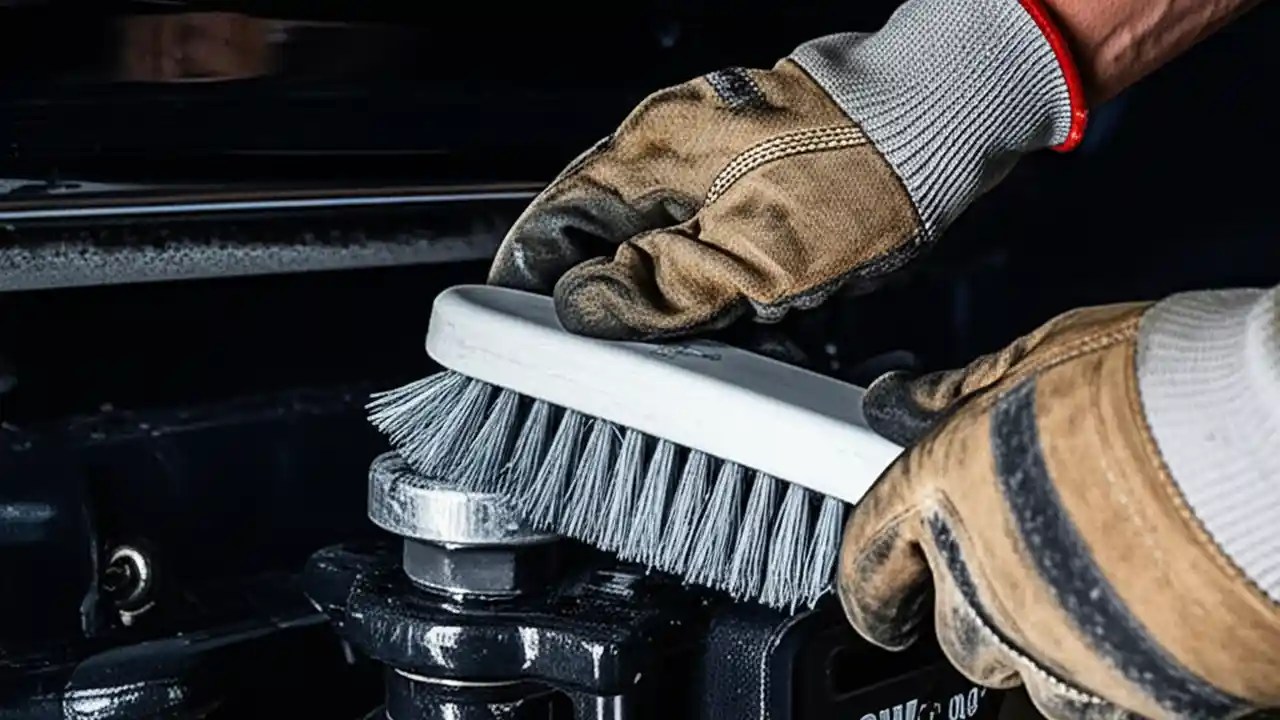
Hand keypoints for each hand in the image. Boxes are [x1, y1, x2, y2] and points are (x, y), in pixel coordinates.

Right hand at [489, 0, 1086, 340]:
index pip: (552, 225)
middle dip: (615, 310)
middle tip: (641, 364)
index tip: (527, 343)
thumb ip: (664, 289)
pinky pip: (707, 250)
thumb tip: (582, 310)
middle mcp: (665, 157)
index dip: (533, 287)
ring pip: (656, 254)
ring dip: (675, 310)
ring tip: (724, 347)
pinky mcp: (747, 185)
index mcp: (647, 158)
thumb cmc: (860, 173)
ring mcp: (706, 168)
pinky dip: (721, 293)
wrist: (940, 123)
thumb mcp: (758, 252)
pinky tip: (762, 322)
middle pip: (601, 246)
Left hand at [846, 294, 1279, 718]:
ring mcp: (1060, 644)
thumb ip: (960, 392)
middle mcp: (986, 579)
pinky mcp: (1136, 690)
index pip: (865, 562)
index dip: (869, 583)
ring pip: (1024, 674)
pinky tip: (1145, 616)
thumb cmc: (1163, 385)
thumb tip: (902, 400)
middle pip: (951, 631)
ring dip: (1045, 639)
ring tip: (1103, 577)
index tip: (880, 593)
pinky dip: (1113, 670)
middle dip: (975, 603)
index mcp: (944, 493)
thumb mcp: (1043, 357)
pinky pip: (1101, 700)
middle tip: (1031, 554)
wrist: (1272, 447)